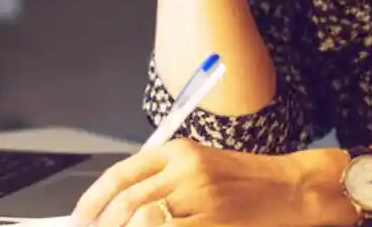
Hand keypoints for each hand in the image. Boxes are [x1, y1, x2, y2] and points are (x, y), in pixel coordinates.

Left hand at [71, 139, 324, 226]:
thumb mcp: (200, 170)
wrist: (291, 189)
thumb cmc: (245, 185)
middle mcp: (184, 170)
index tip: (81, 219)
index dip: (93, 201)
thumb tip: (117, 212)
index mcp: (176, 152)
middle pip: (126, 203)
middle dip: (104, 226)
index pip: (120, 175)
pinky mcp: (212, 221)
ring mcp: (199, 196)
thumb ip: (162, 183)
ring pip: (142, 221)